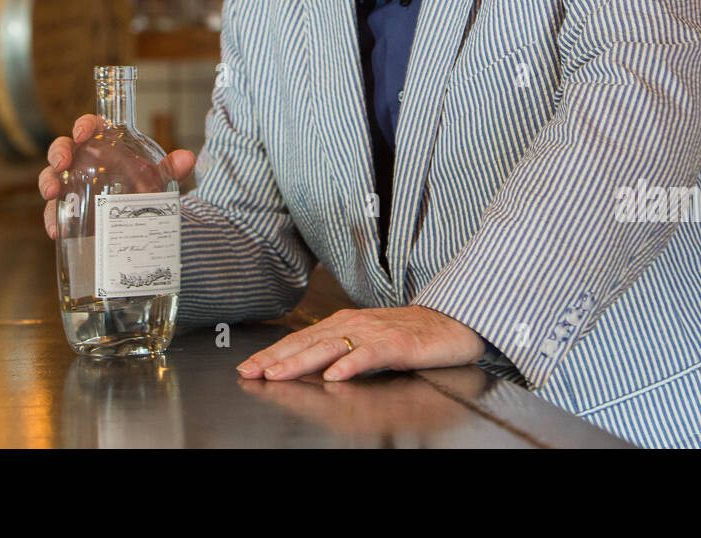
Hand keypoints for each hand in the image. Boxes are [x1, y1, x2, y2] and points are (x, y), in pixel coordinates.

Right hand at [38, 113, 197, 238]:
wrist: (142, 219)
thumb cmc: (144, 187)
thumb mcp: (158, 179)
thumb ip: (171, 169)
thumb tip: (187, 158)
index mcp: (105, 146)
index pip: (90, 127)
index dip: (84, 125)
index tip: (84, 132)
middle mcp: (84, 163)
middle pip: (62, 149)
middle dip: (58, 152)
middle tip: (62, 164)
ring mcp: (73, 187)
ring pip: (51, 178)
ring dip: (47, 183)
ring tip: (52, 194)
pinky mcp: (69, 211)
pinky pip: (55, 212)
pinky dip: (53, 219)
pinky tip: (56, 230)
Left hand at [235, 306, 485, 381]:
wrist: (452, 324)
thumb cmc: (411, 334)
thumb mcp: (369, 341)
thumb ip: (341, 351)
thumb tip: (309, 367)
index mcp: (345, 324)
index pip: (301, 339)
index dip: (274, 353)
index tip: (248, 367)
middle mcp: (355, 325)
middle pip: (308, 342)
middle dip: (276, 358)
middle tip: (250, 371)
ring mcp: (375, 333)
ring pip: (331, 347)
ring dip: (301, 361)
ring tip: (277, 374)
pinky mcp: (397, 344)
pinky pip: (369, 355)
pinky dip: (350, 364)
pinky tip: (333, 376)